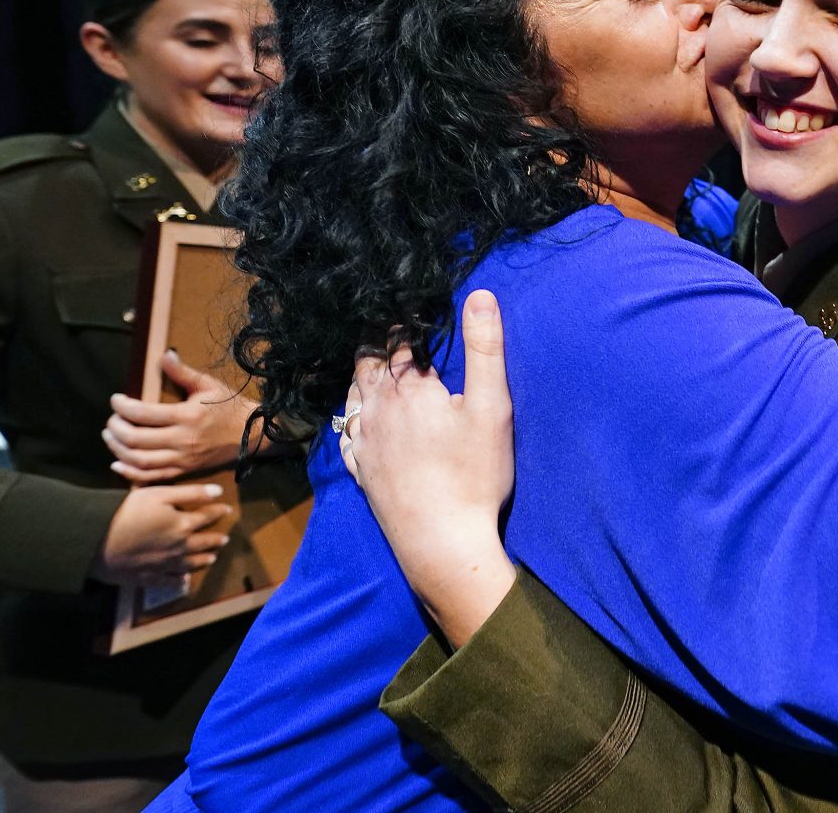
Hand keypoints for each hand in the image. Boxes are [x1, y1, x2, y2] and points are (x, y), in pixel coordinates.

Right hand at [90, 483, 232, 587]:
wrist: (97, 541)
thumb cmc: (128, 511)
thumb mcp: (159, 494)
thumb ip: (191, 493)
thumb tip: (219, 492)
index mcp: (182, 525)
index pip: (206, 517)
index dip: (218, 511)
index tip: (227, 509)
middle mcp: (179, 548)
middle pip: (202, 544)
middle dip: (215, 540)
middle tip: (224, 539)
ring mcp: (164, 565)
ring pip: (190, 564)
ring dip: (203, 561)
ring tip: (212, 559)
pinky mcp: (148, 577)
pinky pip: (169, 581)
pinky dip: (179, 580)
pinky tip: (183, 580)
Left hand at [104, 350, 258, 483]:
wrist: (252, 434)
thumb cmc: (230, 407)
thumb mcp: (209, 385)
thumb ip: (183, 373)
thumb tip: (164, 355)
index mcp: (187, 416)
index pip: (143, 413)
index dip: (122, 406)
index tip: (116, 399)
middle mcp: (182, 440)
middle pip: (135, 439)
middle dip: (116, 427)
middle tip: (112, 418)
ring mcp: (182, 459)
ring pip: (139, 460)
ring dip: (117, 449)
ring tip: (110, 436)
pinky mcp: (183, 470)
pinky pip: (151, 477)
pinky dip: (130, 472)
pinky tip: (118, 462)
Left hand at [343, 290, 516, 645]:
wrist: (442, 542)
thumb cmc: (472, 474)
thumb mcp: (490, 406)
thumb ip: (485, 349)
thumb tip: (479, 295)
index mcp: (409, 389)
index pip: (400, 343)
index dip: (404, 325)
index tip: (408, 311)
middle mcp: (378, 410)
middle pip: (369, 365)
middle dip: (376, 345)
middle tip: (384, 330)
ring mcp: (365, 443)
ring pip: (353, 396)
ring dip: (361, 375)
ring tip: (369, 363)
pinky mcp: (362, 472)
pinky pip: (346, 434)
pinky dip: (349, 415)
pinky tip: (355, 417)